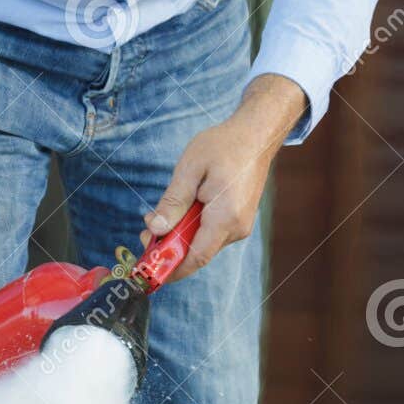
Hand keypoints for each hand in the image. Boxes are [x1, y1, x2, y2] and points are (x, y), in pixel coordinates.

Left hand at [140, 74, 306, 280]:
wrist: (256, 135)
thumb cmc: (223, 146)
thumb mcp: (190, 169)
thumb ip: (173, 202)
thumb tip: (155, 230)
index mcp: (225, 217)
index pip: (196, 258)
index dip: (171, 268)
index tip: (148, 268)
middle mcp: (237, 228)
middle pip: (197, 252)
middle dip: (169, 246)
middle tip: (147, 227)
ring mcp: (241, 225)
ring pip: (203, 243)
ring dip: (180, 234)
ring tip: (162, 212)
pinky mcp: (239, 220)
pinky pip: (211, 233)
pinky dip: (193, 227)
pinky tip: (183, 209)